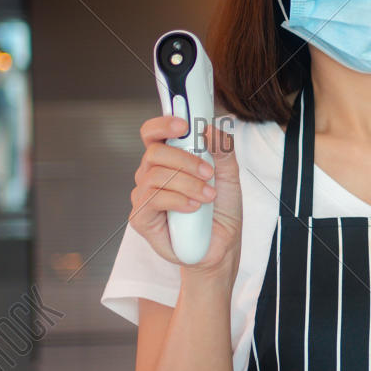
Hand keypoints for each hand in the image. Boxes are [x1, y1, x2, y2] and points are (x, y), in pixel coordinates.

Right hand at [129, 116, 242, 278]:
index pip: (153, 134)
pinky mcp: (141, 217)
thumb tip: (210, 129)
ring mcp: (144, 196)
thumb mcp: (229, 176)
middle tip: (209, 173)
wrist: (221, 245)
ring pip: (155, 176)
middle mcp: (152, 174)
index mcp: (169, 160)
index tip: (183, 124)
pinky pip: (152, 199)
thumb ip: (222, 150)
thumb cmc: (220, 210)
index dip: (162, 124)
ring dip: (187, 183)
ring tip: (209, 196)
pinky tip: (194, 208)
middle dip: (185, 160)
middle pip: (154, 152)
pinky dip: (178, 200)